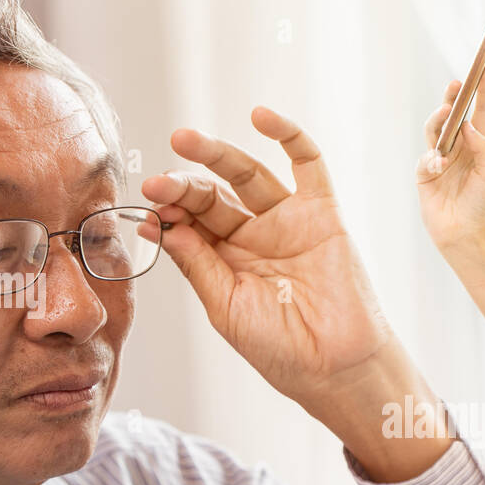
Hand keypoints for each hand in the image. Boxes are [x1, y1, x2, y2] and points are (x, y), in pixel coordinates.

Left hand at [141, 109, 391, 410]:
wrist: (335, 367)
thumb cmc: (281, 348)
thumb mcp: (225, 307)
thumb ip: (197, 264)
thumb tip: (161, 224)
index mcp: (226, 261)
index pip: (190, 222)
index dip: (168, 210)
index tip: (149, 208)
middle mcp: (254, 236)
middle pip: (212, 195)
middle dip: (182, 185)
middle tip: (159, 182)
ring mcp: (288, 221)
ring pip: (247, 174)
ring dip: (216, 155)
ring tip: (184, 140)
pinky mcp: (323, 213)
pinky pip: (307, 165)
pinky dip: (288, 135)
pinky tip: (261, 117)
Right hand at [415, 67, 484, 251]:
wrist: (462, 232)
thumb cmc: (479, 204)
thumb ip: (482, 147)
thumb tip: (467, 125)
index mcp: (476, 145)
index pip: (479, 112)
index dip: (482, 91)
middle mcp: (456, 147)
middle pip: (452, 115)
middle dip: (453, 97)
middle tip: (456, 84)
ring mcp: (438, 158)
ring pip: (434, 129)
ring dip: (439, 119)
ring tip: (446, 114)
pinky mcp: (424, 173)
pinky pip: (425, 158)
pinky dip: (432, 159)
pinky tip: (439, 165)